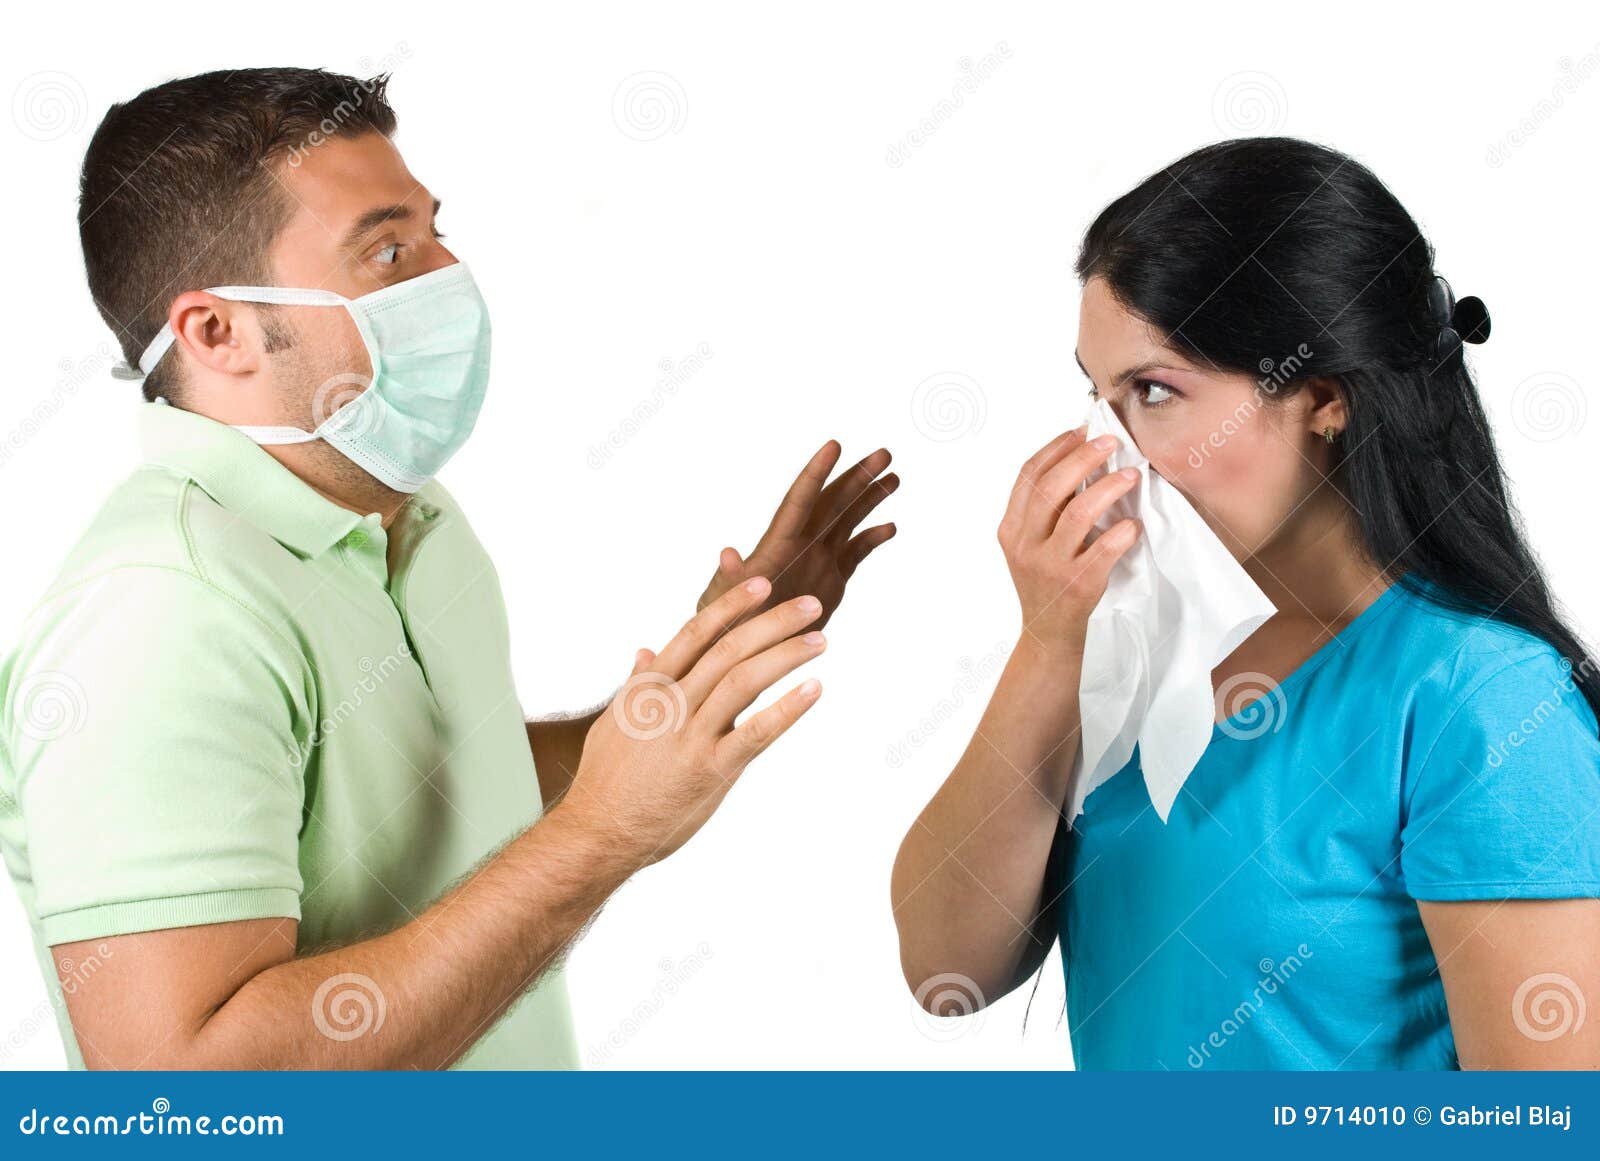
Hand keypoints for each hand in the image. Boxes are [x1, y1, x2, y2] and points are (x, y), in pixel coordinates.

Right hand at [561, 576, 825, 865]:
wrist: (596, 832)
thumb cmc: (606, 781)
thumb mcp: (614, 723)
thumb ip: (636, 683)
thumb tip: (646, 650)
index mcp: (649, 688)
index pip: (695, 633)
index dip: (732, 606)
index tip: (763, 585)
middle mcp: (671, 704)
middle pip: (728, 649)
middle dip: (773, 622)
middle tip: (811, 606)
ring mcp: (690, 736)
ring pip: (743, 681)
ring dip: (786, 656)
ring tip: (821, 641)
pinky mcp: (709, 771)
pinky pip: (755, 733)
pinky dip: (787, 709)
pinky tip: (814, 689)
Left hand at [697, 441, 896, 630]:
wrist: (742, 654)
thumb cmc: (721, 628)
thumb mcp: (720, 603)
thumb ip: (728, 579)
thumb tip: (726, 554)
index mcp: (776, 546)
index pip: (799, 501)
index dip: (816, 473)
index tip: (834, 445)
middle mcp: (799, 545)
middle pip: (831, 502)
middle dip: (856, 476)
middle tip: (884, 453)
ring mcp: (816, 560)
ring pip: (847, 521)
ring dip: (869, 499)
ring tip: (893, 476)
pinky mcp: (830, 580)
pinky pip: (854, 553)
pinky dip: (871, 540)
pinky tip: (890, 527)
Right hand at [997, 426, 1141, 653]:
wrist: (1048, 634)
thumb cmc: (1046, 581)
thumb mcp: (1030, 544)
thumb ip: (1045, 510)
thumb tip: (1080, 459)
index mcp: (1011, 529)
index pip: (1028, 476)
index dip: (1056, 448)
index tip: (1082, 431)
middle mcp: (1025, 544)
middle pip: (1051, 488)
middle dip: (1083, 458)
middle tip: (1111, 442)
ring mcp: (1049, 565)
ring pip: (1077, 514)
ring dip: (1108, 487)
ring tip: (1131, 474)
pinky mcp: (1077, 585)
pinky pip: (1103, 550)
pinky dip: (1122, 532)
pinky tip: (1133, 523)